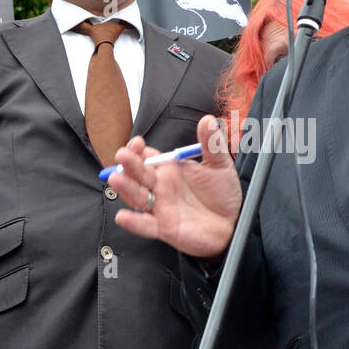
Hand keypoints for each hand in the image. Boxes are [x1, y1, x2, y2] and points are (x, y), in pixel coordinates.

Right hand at [111, 114, 241, 258]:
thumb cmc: (222, 194)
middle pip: (138, 174)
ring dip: (125, 188)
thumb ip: (211, 144)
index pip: (147, 156)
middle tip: (123, 155)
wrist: (232, 222)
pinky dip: (133, 222)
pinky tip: (123, 216)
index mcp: (169, 169)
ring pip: (137, 197)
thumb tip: (207, 120)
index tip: (138, 143)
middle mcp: (160, 187)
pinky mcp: (164, 228)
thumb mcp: (219, 165)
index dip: (138, 150)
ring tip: (116, 178)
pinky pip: (145, 226)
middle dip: (129, 164)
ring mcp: (160, 207)